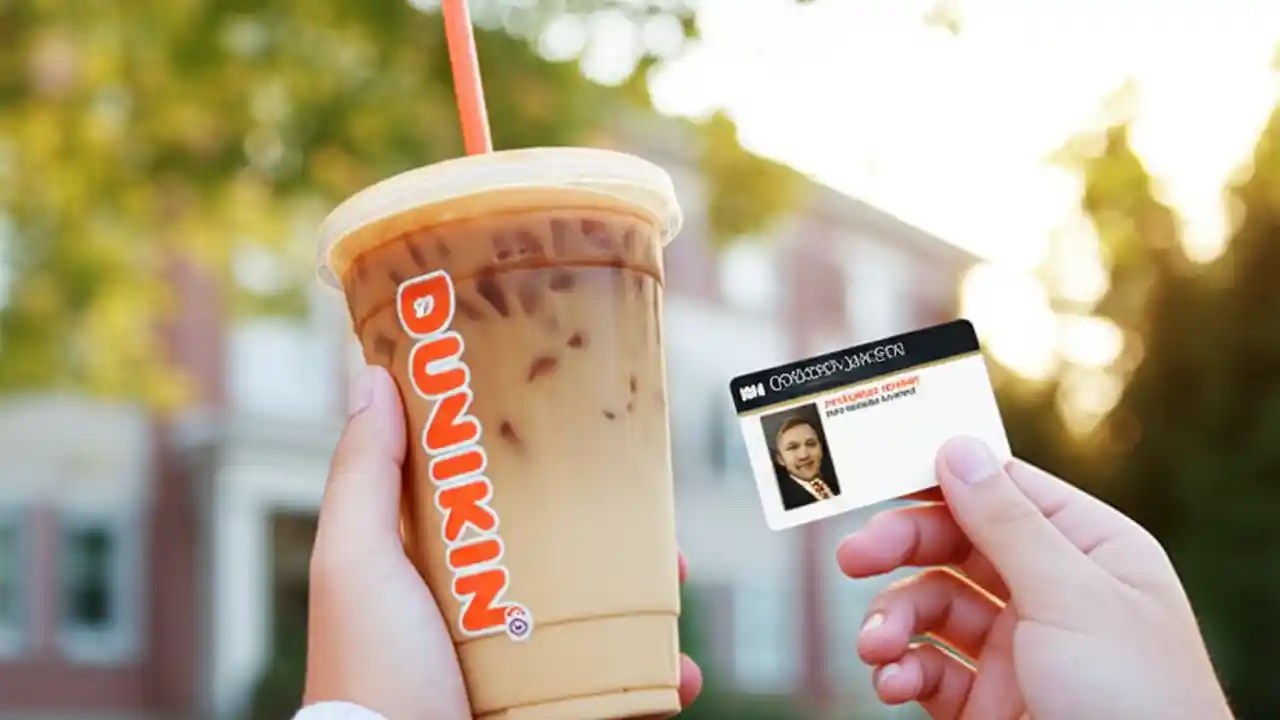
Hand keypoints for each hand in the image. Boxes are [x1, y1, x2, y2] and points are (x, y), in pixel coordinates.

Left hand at [303, 365, 702, 718]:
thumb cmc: (370, 673)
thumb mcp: (355, 562)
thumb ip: (364, 474)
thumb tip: (374, 378)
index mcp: (430, 570)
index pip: (484, 499)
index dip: (527, 463)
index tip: (574, 431)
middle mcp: (473, 612)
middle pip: (555, 551)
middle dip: (610, 530)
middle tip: (648, 515)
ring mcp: (515, 664)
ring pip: (596, 613)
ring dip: (648, 597)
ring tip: (675, 581)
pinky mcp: (549, 707)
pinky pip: (616, 686)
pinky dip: (654, 675)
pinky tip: (678, 670)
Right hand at [837, 436, 1232, 719]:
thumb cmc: (1137, 699)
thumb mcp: (1070, 597)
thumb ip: (1006, 522)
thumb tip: (957, 447)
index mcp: (1087, 550)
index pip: (1002, 489)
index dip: (938, 477)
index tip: (876, 471)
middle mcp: (1049, 592)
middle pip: (953, 545)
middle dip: (898, 549)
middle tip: (852, 556)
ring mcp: (1017, 650)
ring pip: (931, 608)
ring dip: (892, 620)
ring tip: (875, 647)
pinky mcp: (988, 702)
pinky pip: (928, 669)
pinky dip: (900, 671)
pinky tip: (890, 681)